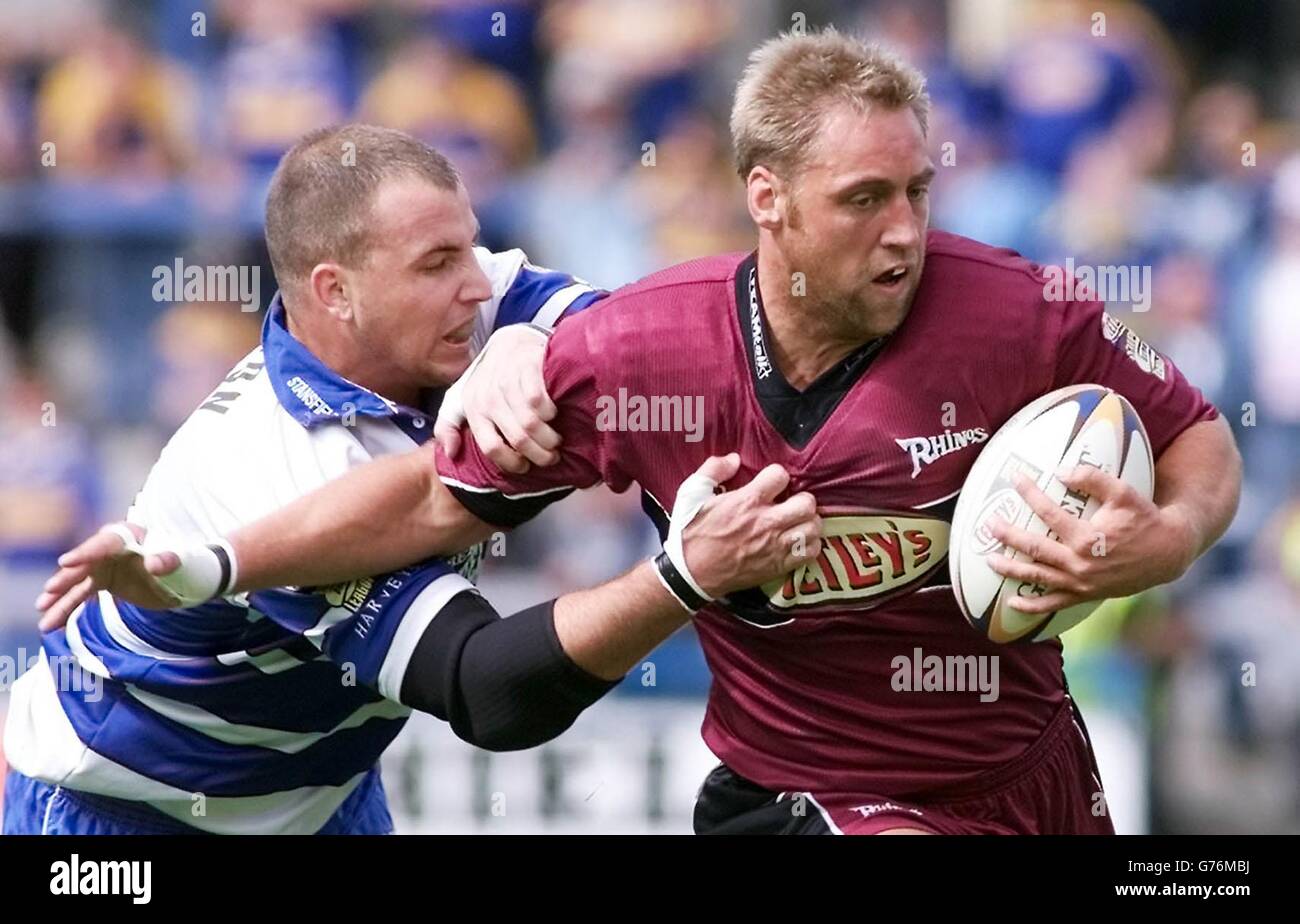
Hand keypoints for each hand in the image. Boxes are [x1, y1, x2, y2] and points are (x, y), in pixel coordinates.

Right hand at [35, 523, 182, 630]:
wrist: (187, 575)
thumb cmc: (185, 560)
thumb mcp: (180, 559)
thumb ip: (167, 560)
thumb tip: (154, 564)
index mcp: (129, 535)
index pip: (105, 542)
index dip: (86, 552)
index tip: (66, 562)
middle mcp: (111, 548)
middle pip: (85, 562)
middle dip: (67, 576)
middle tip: (50, 589)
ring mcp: (104, 565)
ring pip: (78, 581)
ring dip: (60, 597)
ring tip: (42, 610)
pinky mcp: (103, 582)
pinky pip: (80, 595)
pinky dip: (65, 608)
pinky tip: (50, 622)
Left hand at [434, 325, 558, 474]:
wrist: (509, 345)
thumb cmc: (488, 380)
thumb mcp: (460, 402)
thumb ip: (448, 427)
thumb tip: (449, 452)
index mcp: (474, 409)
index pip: (492, 447)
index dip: (513, 462)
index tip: (526, 465)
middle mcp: (489, 397)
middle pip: (518, 439)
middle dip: (540, 454)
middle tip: (550, 455)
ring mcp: (508, 381)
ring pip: (531, 423)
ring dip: (549, 437)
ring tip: (556, 440)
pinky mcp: (528, 367)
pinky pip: (540, 400)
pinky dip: (550, 412)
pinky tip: (554, 413)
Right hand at [677, 454, 822, 598]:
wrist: (690, 573)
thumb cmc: (690, 532)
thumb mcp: (691, 492)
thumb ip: (713, 469)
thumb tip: (735, 459)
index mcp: (747, 501)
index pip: (781, 476)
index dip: (777, 476)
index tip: (771, 484)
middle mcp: (766, 522)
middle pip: (807, 503)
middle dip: (801, 499)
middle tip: (791, 503)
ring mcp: (775, 546)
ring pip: (813, 528)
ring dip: (808, 522)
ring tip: (797, 522)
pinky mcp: (778, 566)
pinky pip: (810, 552)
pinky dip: (809, 545)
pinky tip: (798, 541)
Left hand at [986, 465, 1197, 614]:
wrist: (1167, 553)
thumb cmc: (1145, 519)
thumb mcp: (1124, 492)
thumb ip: (1093, 478)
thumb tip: (1061, 472)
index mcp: (1086, 537)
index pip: (1048, 512)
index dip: (1030, 493)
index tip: (1015, 479)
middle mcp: (1079, 563)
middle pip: (1033, 548)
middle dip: (1007, 535)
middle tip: (989, 524)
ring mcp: (1080, 582)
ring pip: (1037, 577)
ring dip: (1011, 569)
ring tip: (989, 559)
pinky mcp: (1085, 594)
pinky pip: (1053, 603)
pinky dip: (1032, 606)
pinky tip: (1013, 603)